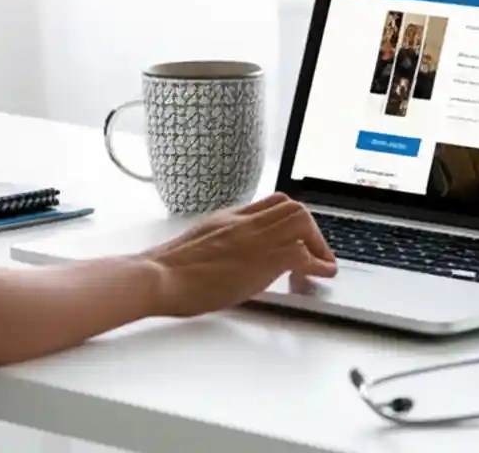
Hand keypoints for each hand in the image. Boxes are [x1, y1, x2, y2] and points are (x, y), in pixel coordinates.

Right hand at [142, 193, 337, 317]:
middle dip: (310, 229)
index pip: (270, 203)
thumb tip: (229, 255)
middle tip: (315, 251)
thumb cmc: (168, 270)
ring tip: (320, 262)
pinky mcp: (263, 259)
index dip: (291, 219)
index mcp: (229, 218)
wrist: (158, 276)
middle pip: (292, 207)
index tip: (299, 236)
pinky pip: (302, 253)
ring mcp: (254, 238)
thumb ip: (218, 242)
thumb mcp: (197, 244)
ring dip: (317, 242)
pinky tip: (321, 275)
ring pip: (302, 220)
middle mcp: (244, 222)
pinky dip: (318, 263)